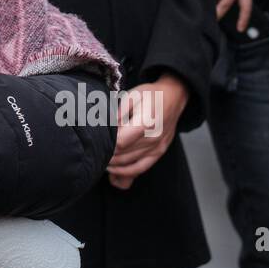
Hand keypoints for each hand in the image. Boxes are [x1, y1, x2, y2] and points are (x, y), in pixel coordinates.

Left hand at [106, 73, 187, 189]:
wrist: (174, 97)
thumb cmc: (150, 95)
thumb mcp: (132, 95)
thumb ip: (119, 112)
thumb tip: (108, 126)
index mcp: (145, 123)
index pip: (120, 143)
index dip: (106, 145)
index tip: (96, 144)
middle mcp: (153, 138)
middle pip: (123, 155)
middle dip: (107, 156)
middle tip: (94, 153)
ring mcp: (157, 147)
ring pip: (130, 164)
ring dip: (114, 166)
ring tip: (100, 161)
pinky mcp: (159, 152)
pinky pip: (141, 168)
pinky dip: (126, 172)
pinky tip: (114, 171)